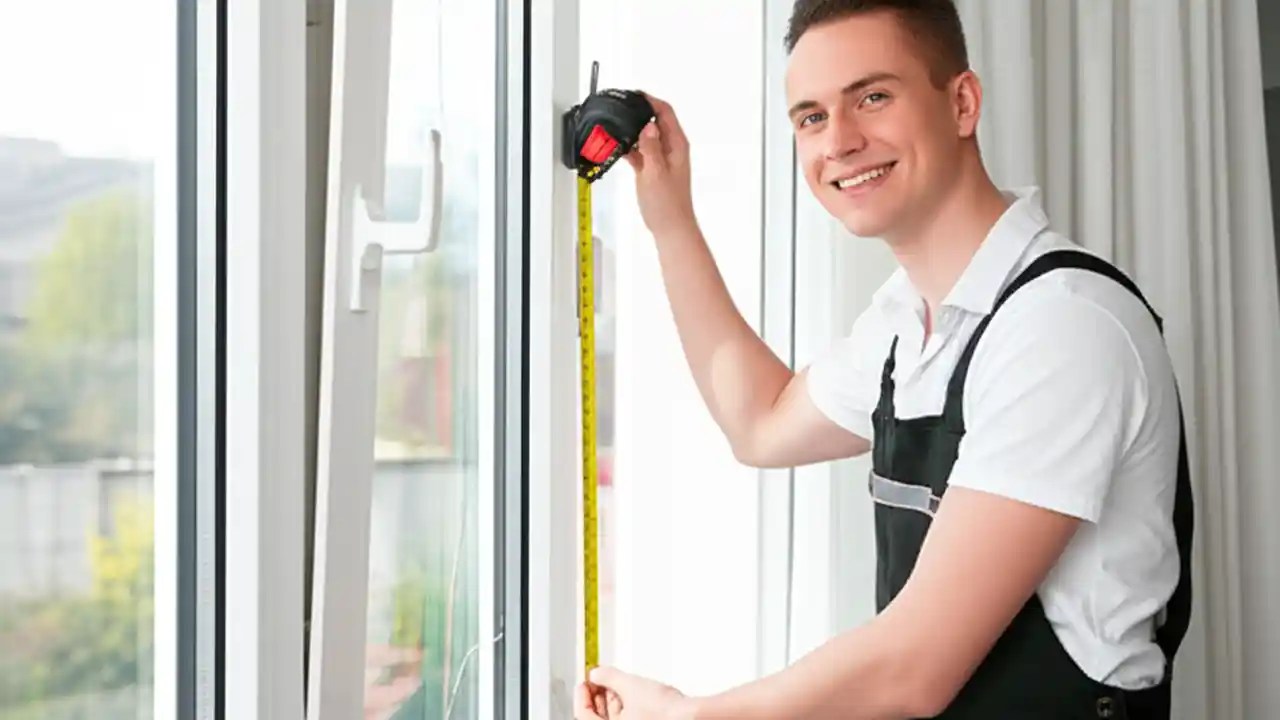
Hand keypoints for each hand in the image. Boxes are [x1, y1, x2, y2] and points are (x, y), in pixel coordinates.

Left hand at [575, 666, 698, 719]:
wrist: (693, 718)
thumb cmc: (665, 712)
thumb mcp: (631, 685)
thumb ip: (609, 677)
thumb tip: (596, 673)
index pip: (584, 716)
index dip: (581, 695)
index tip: (584, 682)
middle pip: (599, 718)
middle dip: (597, 696)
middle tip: (597, 679)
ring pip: (616, 718)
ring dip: (612, 699)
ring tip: (613, 682)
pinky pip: (630, 718)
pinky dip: (626, 705)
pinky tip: (630, 692)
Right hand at [625, 93, 696, 237]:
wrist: (670, 227)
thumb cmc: (668, 205)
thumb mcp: (656, 172)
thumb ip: (651, 147)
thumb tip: (648, 125)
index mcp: (676, 145)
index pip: (665, 112)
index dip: (650, 100)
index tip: (634, 95)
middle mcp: (671, 148)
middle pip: (655, 120)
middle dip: (638, 113)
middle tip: (621, 109)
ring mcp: (662, 158)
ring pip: (646, 135)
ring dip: (632, 131)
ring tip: (616, 127)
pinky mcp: (653, 169)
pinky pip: (640, 151)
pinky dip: (630, 147)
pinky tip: (618, 148)